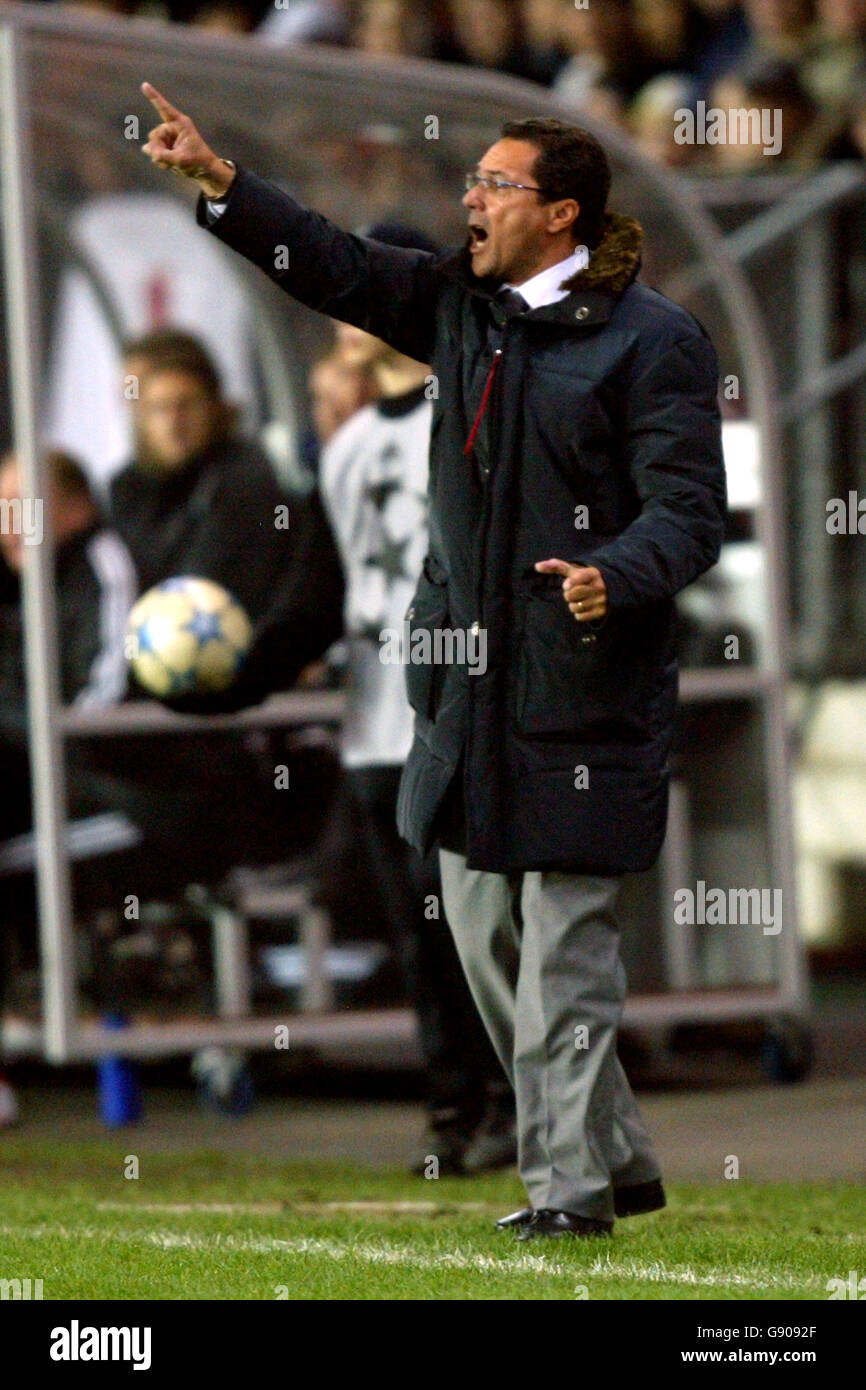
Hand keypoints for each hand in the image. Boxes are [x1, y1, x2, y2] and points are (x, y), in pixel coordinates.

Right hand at [140, 82, 235, 198]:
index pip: (165, 109)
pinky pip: (154, 151)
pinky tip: (169, 165)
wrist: (204, 170)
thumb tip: (145, 149)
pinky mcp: (165, 146)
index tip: (144, 84)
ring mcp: (168, 137)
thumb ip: (162, 155)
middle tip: (169, 160)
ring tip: (172, 164)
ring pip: (152, 145)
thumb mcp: (180, 159)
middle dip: (158, 149)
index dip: (154, 97)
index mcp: (180, 124)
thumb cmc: (198, 161)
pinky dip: (159, 160)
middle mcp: (172, 128)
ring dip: (159, 157)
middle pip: (154, 135)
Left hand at [534, 558, 607, 621]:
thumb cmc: (582, 579)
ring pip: (575, 607)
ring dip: (572, 605)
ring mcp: (601, 600)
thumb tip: (537, 566)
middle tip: (571, 593)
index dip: (570, 583)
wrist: (606, 590)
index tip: (565, 586)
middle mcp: (599, 586)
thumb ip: (555, 566)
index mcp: (592, 573)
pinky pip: (580, 617)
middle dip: (567, 595)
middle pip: (572, 595)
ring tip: (578, 600)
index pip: (580, 578)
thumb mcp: (573, 570)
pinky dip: (578, 614)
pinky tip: (583, 608)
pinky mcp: (601, 612)